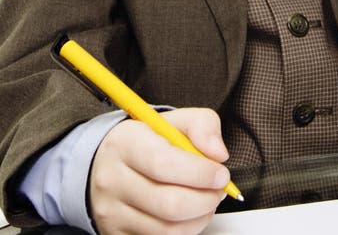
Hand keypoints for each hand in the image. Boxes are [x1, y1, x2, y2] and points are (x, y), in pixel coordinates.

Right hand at [90, 107, 230, 233]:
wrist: (109, 164)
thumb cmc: (146, 141)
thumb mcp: (174, 121)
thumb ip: (202, 126)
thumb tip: (218, 153)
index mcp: (125, 143)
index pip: (164, 164)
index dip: (200, 173)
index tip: (221, 174)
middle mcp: (112, 179)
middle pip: (169, 204)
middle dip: (206, 199)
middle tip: (219, 190)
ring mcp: (111, 211)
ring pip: (168, 229)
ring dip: (199, 218)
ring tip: (207, 200)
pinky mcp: (116, 234)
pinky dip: (185, 230)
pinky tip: (190, 214)